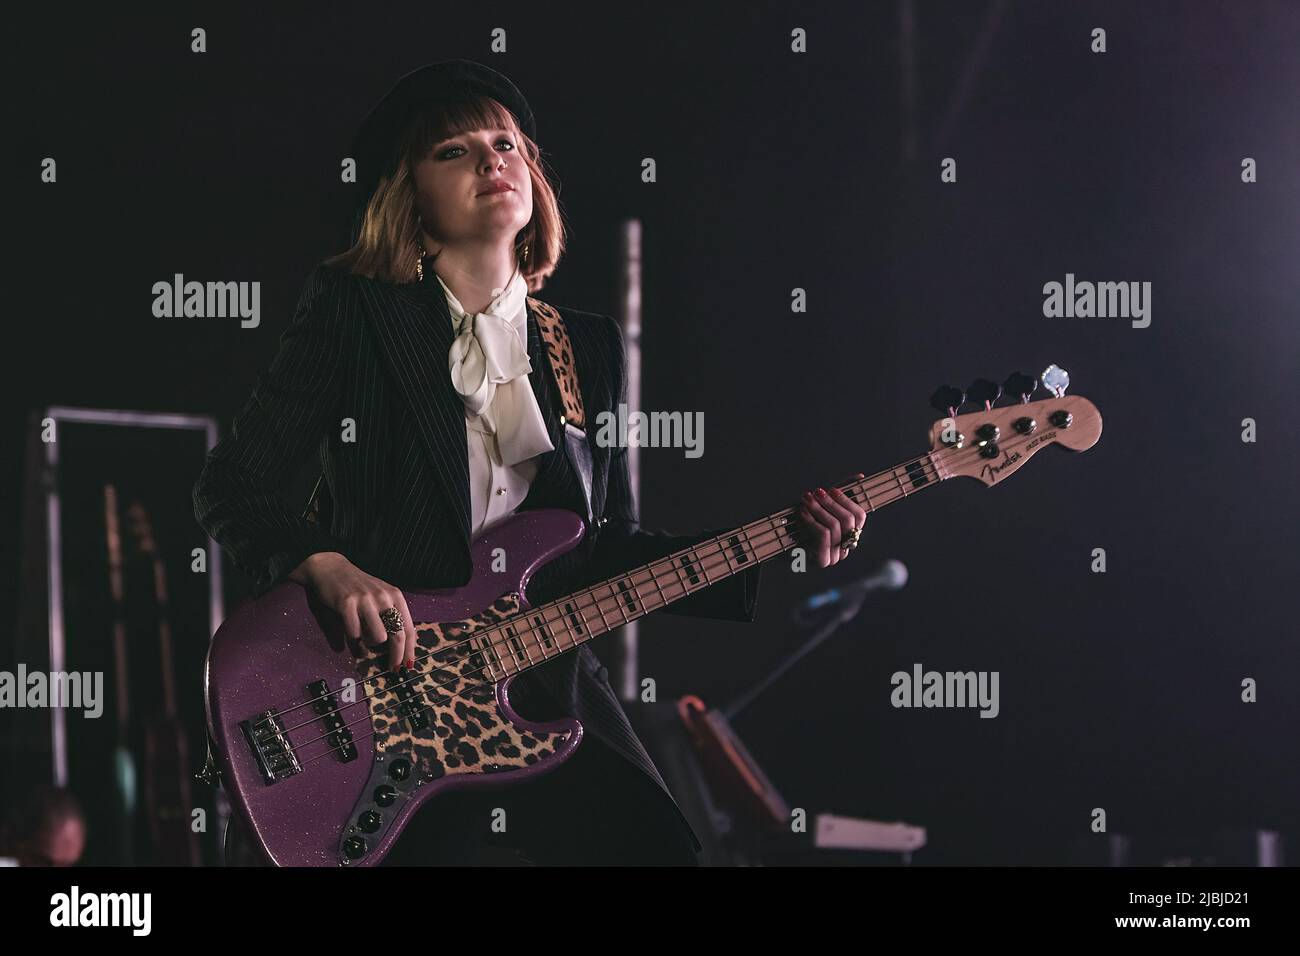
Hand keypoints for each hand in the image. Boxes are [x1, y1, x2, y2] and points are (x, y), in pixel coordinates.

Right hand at [289, 552, 417, 670]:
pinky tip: (353, 644)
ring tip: (364, 647)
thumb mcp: (379, 597)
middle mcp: (383, 597)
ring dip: (371, 648)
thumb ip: (390, 617)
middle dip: (396, 657)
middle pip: (397, 635)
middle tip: (393, 669)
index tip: (408, 664)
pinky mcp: (346, 604)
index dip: (410, 649)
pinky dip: (355, 645)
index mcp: (395, 596)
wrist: (331, 568)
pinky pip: (355, 634)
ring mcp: (365, 600)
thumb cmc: (358, 587)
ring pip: (378, 637)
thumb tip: (398, 647)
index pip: (408, 627)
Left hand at [794, 476, 867, 567]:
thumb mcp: (821, 506)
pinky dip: (812, 520)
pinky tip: (802, 513)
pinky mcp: (823, 559)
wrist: (779, 545)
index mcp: (850, 534)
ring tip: (806, 499)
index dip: (846, 499)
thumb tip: (860, 476)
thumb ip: (839, 493)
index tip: (831, 489)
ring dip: (819, 509)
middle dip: (830, 502)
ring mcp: (835, 555)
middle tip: (816, 492)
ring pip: (834, 526)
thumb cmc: (802, 524)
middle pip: (848, 519)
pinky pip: (823, 536)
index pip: (860, 515)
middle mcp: (846, 546)